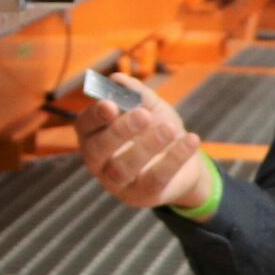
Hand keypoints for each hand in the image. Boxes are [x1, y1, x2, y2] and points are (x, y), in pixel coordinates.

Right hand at [71, 83, 211, 211]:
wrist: (185, 162)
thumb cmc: (157, 130)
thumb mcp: (149, 107)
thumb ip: (135, 94)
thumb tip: (117, 79)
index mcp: (94, 136)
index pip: (84, 126)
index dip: (95, 115)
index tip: (110, 104)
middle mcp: (99, 162)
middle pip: (98, 150)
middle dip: (119, 131)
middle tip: (142, 115)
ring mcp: (119, 183)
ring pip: (124, 168)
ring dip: (147, 146)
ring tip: (169, 128)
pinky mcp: (144, 196)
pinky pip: (156, 179)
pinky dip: (174, 159)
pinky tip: (190, 140)